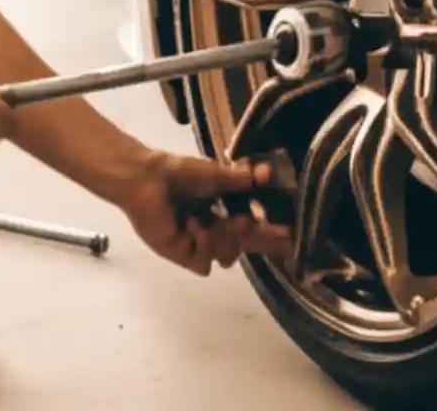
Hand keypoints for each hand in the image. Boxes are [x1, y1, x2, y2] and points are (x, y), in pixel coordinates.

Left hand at [112, 150, 294, 276]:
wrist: (148, 178)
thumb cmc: (179, 172)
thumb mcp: (217, 174)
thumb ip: (242, 178)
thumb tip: (267, 173)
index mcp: (222, 212)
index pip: (252, 228)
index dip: (269, 232)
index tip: (288, 232)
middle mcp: (212, 230)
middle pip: (244, 246)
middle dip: (258, 239)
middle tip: (263, 228)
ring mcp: (197, 244)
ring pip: (227, 257)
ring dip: (227, 240)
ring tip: (219, 221)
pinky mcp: (180, 254)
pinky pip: (203, 263)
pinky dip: (203, 246)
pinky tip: (193, 226)